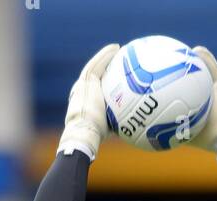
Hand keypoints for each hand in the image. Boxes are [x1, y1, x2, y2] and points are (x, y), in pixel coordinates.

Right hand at [58, 43, 119, 161]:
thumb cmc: (95, 137)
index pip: (95, 88)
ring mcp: (83, 84)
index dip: (103, 82)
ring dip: (106, 56)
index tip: (113, 79)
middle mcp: (81, 90)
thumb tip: (135, 128)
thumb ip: (118, 124)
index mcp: (84, 101)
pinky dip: (106, 55)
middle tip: (116, 60)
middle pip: (94, 73)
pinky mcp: (87, 81)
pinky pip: (98, 63)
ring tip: (117, 49)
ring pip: (95, 65)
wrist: (83, 133)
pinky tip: (116, 48)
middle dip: (104, 66)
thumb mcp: (108, 129)